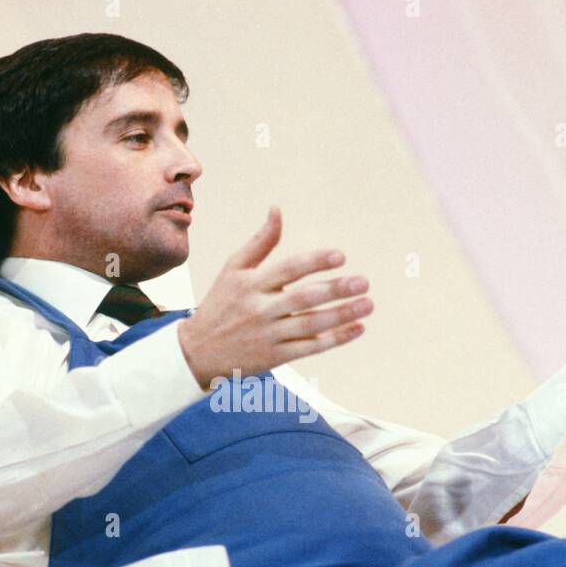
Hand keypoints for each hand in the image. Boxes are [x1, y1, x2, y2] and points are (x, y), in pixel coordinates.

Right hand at [177, 206, 372, 388]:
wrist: (197, 351)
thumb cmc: (220, 304)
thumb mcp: (233, 269)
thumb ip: (260, 242)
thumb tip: (277, 209)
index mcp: (250, 283)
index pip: (288, 269)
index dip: (315, 261)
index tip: (341, 256)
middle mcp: (260, 309)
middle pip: (304, 298)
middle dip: (336, 290)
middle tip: (364, 282)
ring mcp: (268, 334)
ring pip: (311, 324)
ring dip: (342, 315)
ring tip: (368, 304)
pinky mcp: (275, 357)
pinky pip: (310, 347)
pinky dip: (335, 339)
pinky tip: (358, 329)